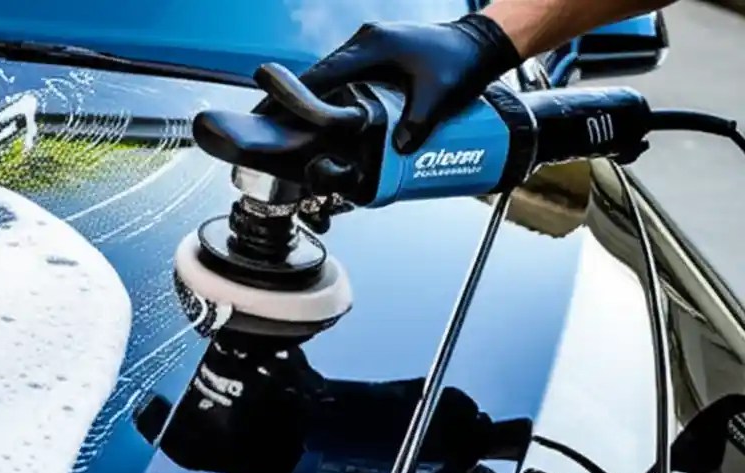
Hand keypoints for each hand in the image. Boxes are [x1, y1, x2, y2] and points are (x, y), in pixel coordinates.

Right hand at [290, 14, 522, 153]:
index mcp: (373, 46)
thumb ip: (415, 126)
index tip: (269, 113)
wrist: (483, 43)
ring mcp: (372, 46)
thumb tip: (396, 150)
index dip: (291, 96)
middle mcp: (367, 42)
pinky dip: (336, 95)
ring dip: (317, 99)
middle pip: (320, 76)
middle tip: (276, 126)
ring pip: (333, 76)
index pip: (320, 75)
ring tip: (300, 125)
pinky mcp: (380, 56)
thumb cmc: (462, 60)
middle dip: (297, 101)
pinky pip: (348, 76)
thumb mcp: (438, 98)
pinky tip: (332, 115)